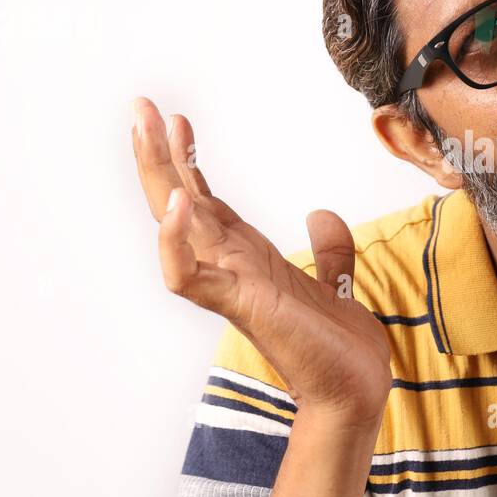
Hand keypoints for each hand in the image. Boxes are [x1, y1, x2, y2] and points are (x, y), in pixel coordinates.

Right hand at [131, 97, 391, 425]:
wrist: (355, 392)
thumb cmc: (339, 348)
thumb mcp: (336, 282)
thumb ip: (328, 249)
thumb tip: (320, 214)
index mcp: (247, 258)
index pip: (205, 200)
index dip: (188, 161)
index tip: (178, 119)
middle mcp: (230, 267)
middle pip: (178, 201)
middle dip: (157, 153)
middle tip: (141, 104)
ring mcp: (230, 285)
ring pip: (175, 225)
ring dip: (158, 175)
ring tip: (149, 128)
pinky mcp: (241, 306)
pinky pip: (190, 276)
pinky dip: (176, 242)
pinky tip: (179, 203)